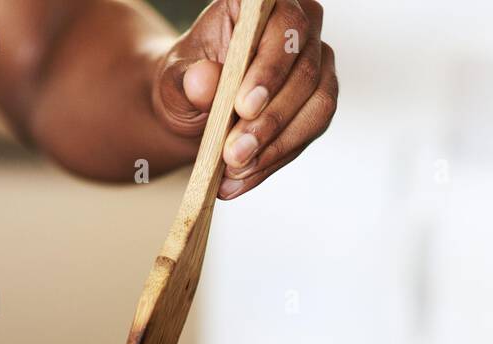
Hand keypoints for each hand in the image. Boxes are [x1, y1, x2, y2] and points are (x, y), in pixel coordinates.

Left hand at [152, 0, 337, 199]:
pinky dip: (275, 159)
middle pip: (304, 72)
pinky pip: (309, 132)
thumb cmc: (185, 83)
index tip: (244, 108)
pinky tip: (244, 177)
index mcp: (262, 5)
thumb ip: (187, 80)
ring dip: (276, 146)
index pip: (284, 28)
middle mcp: (300, 25)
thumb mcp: (173, 81)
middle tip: (233, 155)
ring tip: (235, 171)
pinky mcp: (319, 100)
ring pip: (316, 106)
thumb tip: (204, 81)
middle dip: (269, 121)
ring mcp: (316, 63)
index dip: (270, 68)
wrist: (193, 108)